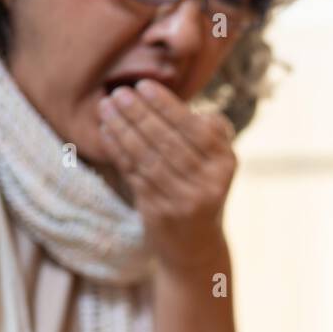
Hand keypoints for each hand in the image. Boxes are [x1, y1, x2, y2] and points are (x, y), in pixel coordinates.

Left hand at [97, 80, 236, 269]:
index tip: (143, 85)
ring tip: (106, 108)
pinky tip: (107, 132)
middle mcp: (210, 184)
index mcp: (226, 163)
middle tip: (119, 93)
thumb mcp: (214, 162)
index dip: (166, 106)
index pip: (193, 128)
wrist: (196, 246)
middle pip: (168, 142)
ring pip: (148, 158)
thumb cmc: (201, 188)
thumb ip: (203, 131)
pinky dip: (118, 151)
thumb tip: (174, 98)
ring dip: (123, 130)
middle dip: (140, 114)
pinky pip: (135, 175)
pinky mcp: (161, 214)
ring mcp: (185, 201)